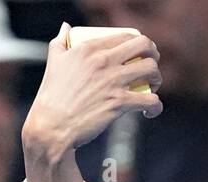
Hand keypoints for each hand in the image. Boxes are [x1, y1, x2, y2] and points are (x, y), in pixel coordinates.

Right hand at [21, 23, 162, 163]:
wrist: (50, 128)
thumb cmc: (50, 99)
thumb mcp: (53, 63)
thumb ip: (59, 42)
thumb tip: (65, 27)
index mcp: (89, 49)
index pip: (125, 36)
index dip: (138, 42)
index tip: (140, 53)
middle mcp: (103, 62)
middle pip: (144, 46)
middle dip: (153, 54)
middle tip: (151, 65)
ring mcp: (112, 82)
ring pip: (151, 70)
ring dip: (157, 78)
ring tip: (153, 86)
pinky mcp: (118, 103)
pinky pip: (149, 100)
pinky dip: (155, 106)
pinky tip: (151, 110)